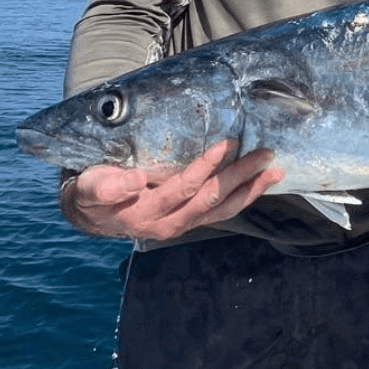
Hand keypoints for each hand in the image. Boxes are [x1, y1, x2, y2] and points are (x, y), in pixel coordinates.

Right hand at [60, 140, 283, 239]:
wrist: (93, 214)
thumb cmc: (93, 193)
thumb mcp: (92, 188)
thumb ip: (108, 187)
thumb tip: (136, 180)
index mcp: (147, 213)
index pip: (183, 188)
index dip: (205, 167)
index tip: (226, 145)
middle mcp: (169, 224)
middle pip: (211, 200)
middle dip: (240, 177)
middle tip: (265, 154)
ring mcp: (183, 224)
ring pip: (222, 211)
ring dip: (251, 191)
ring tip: (275, 172)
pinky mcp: (191, 220)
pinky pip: (221, 212)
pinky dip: (243, 197)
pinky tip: (260, 184)